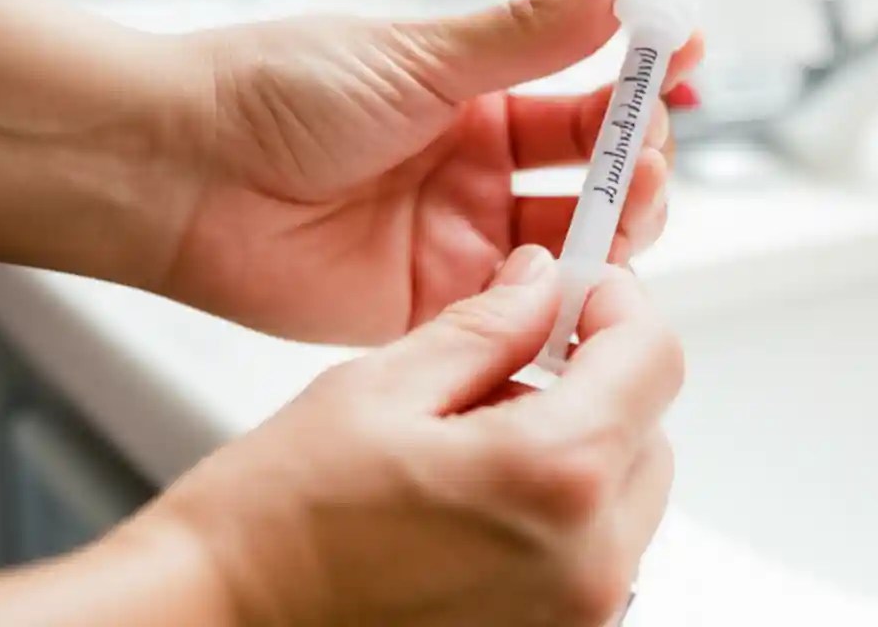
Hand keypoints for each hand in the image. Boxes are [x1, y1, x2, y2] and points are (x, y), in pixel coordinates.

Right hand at [138, 246, 683, 625]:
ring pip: (628, 492)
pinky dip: (564, 509)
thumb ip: (485, 327)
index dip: (618, 306)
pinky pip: (598, 549)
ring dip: (582, 447)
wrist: (223, 623)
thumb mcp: (380, 389)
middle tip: (515, 362)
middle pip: (650, 427)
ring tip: (479, 443)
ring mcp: (580, 613)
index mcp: (552, 475)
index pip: (654, 356)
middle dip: (598, 380)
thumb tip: (542, 284)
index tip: (580, 294)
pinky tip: (481, 501)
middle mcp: (588, 559)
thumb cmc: (276, 526)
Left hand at [163, 0, 702, 343]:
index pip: (588, 98)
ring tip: (624, 204)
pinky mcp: (439, 304)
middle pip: (596, 179)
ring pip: (574, 245)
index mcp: (479, 100)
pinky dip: (562, 299)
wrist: (182, 175)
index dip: (641, 84)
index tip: (682, 60)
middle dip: (635, 164)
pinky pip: (522, 311)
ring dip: (614, 227)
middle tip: (643, 150)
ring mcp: (464, 240)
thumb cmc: (281, 95)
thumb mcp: (426, 54)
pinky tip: (578, 278)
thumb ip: (536, 30)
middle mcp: (480, 171)